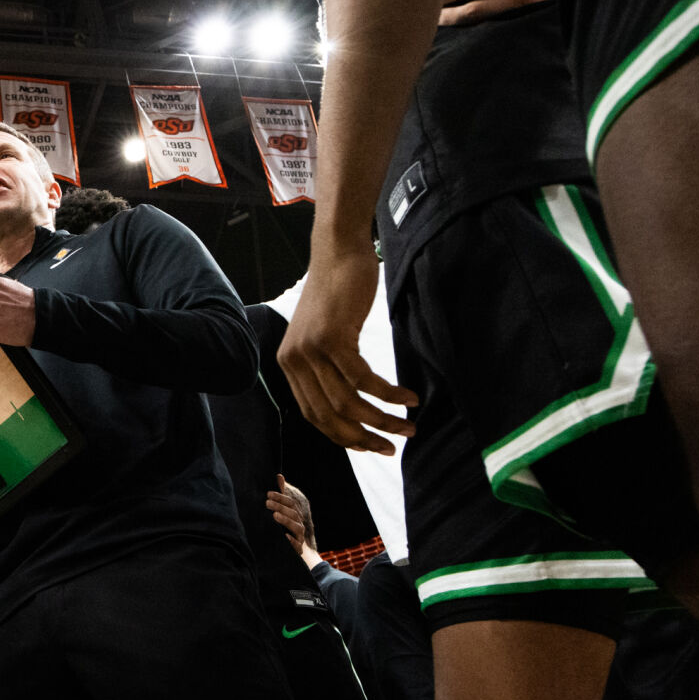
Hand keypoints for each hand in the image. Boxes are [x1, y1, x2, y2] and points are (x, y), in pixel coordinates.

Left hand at [267, 475, 321, 565]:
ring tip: (274, 516)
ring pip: (296, 527)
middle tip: (267, 503)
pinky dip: (292, 541)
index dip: (280, 497)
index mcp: (295, 513)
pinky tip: (284, 536)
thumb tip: (279, 476)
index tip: (268, 493)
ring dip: (286, 521)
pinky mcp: (297, 548)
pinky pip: (297, 545)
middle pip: (293, 513)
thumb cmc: (282, 525)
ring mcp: (299, 536)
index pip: (290, 502)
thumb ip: (280, 494)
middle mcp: (299, 523)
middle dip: (280, 507)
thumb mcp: (280, 509)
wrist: (288, 549)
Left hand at [279, 239, 416, 453]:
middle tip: (392, 447)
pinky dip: (388, 394)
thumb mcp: (324, 334)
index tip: (369, 446)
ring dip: (382, 420)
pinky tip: (408, 398)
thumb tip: (350, 405)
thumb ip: (328, 367)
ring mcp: (311, 350)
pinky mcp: (332, 338)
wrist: (338, 252)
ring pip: (348, 403)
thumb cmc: (338, 293)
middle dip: (363, 438)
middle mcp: (295, 361)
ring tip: (408, 426)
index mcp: (289, 364)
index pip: (313, 415)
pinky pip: (363, 380)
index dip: (343, 436)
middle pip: (329, 416)